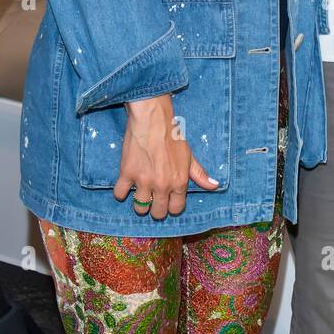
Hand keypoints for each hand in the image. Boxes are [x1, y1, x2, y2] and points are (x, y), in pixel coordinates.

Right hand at [113, 94, 218, 219]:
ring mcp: (144, 181)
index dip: (172, 206)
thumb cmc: (172, 136)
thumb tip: (214, 186)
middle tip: (154, 198)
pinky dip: (121, 192)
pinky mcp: (127, 174)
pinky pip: (120, 194)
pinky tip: (126, 184)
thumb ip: (200, 173)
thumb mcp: (189, 155)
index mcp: (179, 182)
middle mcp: (162, 185)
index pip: (176, 209)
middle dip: (156, 208)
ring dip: (140, 203)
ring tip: (141, 192)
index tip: (168, 200)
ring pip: (140, 208)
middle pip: (158, 213)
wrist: (153, 119)